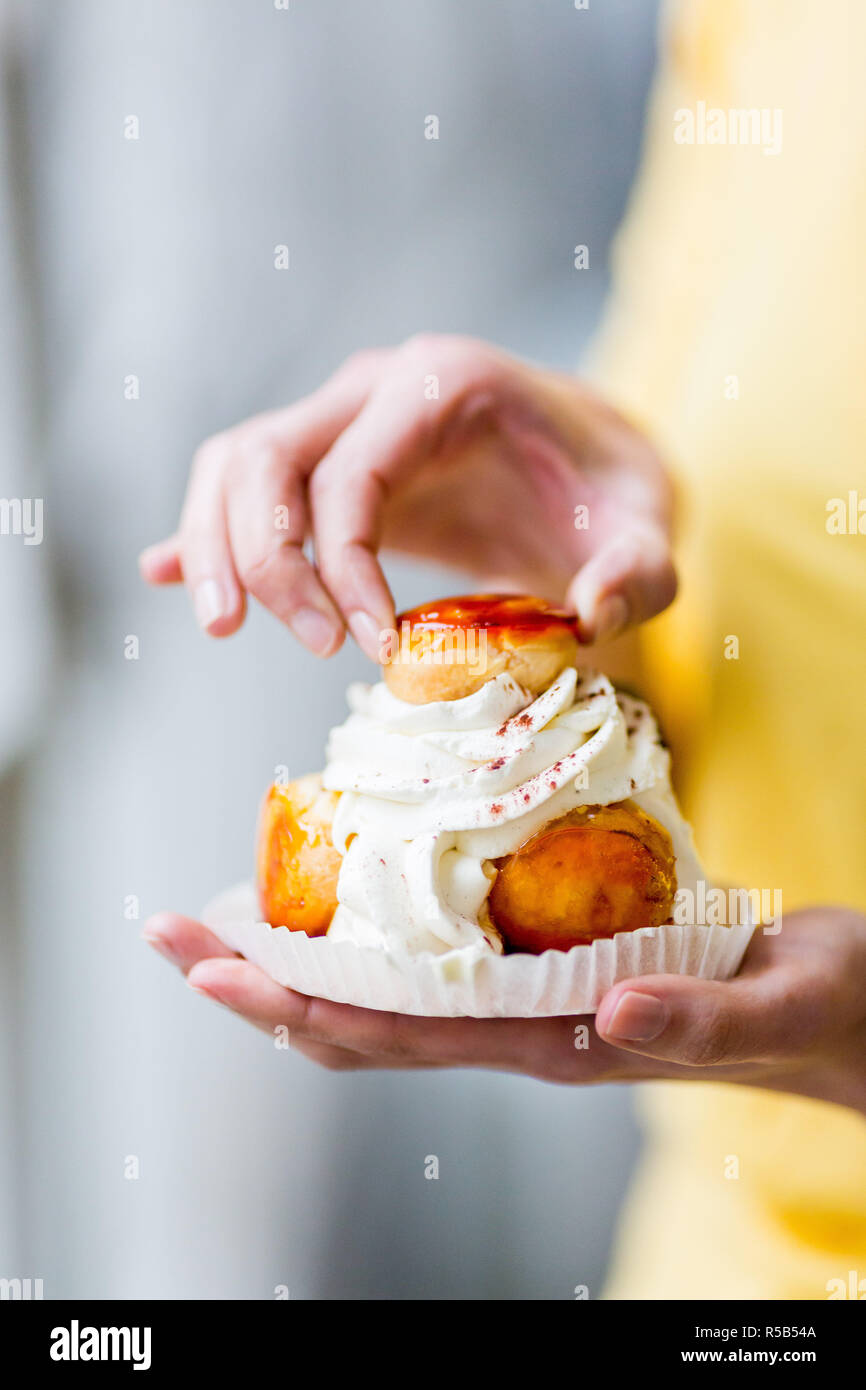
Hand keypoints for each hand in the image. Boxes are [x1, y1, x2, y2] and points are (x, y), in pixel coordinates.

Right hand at [139, 336, 675, 657]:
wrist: (596, 464)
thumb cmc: (615, 491)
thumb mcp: (651, 529)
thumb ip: (637, 571)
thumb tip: (585, 617)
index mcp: (445, 382)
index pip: (351, 472)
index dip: (343, 568)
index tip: (378, 649)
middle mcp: (380, 387)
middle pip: (266, 458)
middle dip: (264, 560)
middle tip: (315, 646)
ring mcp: (348, 419)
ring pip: (237, 464)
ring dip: (218, 547)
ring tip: (228, 628)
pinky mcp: (335, 462)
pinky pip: (248, 484)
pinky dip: (207, 530)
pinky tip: (169, 575)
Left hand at [143, 907, 865, 1114]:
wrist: (844, 1011)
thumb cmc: (817, 1006)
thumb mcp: (776, 1003)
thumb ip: (699, 1018)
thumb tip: (605, 1010)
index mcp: (562, 1041)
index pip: (404, 1033)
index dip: (300, 1003)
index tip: (215, 966)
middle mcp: (526, 1029)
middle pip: (362, 1020)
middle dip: (260, 983)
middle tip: (173, 933)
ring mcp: (532, 1004)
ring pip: (386, 996)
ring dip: (296, 962)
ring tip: (222, 917)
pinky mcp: (551, 967)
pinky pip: (436, 963)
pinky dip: (370, 936)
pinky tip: (341, 896)